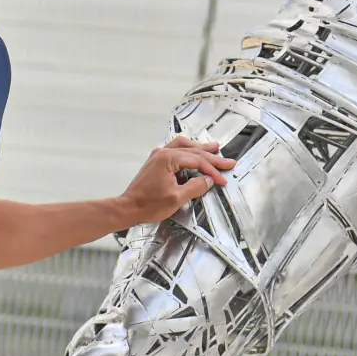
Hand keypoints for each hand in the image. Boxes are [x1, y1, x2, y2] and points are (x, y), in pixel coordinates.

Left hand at [117, 135, 233, 223]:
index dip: (212, 170)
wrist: (128, 208)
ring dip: (200, 149)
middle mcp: (163, 153)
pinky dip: (188, 151)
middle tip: (228, 162)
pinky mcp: (156, 162)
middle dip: (212, 157)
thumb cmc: (149, 204)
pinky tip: (194, 154)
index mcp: (168, 158)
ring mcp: (158, 156)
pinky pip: (175, 150)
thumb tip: (209, 180)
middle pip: (193, 151)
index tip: (223, 179)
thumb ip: (195, 187)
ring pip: (184, 146)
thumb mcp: (177, 198)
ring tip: (214, 148)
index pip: (197, 161)